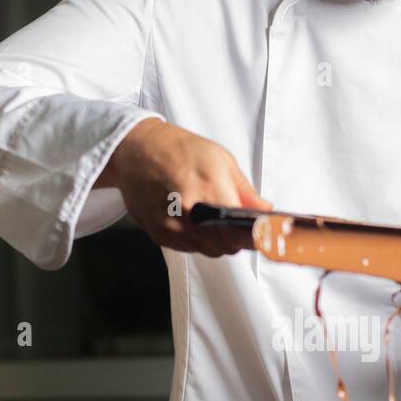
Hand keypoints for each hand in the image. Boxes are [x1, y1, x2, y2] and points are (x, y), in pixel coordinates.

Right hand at [97, 118, 270, 255]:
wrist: (136, 151)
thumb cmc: (177, 150)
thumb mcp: (220, 160)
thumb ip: (245, 190)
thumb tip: (265, 211)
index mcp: (209, 188)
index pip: (243, 230)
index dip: (256, 236)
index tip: (264, 235)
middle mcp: (189, 211)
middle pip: (228, 245)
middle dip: (238, 237)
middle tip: (239, 223)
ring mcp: (173, 226)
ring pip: (211, 250)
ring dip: (218, 240)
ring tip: (213, 217)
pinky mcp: (161, 235)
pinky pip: (191, 249)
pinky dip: (199, 239)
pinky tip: (194, 220)